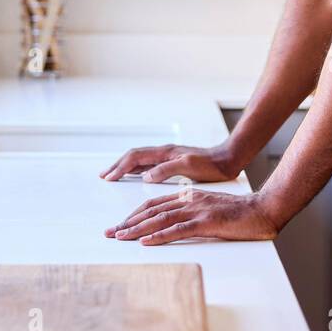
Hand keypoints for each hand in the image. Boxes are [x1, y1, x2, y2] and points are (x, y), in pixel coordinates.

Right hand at [99, 141, 239, 183]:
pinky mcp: (173, 163)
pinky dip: (137, 170)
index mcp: (165, 153)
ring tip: (114, 174)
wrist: (227, 159)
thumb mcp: (189, 167)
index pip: (135, 158)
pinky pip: (148, 165)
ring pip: (140, 160)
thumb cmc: (211, 165)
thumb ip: (166, 170)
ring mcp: (168, 157)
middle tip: (103, 175)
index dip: (120, 167)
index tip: (108, 177)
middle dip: (117, 165)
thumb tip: (146, 176)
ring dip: (125, 167)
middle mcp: (164, 153)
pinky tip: (136, 176)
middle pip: (134, 157)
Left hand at [104, 188, 280, 244]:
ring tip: (120, 237)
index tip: (120, 225)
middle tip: (110, 233)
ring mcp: (197, 210)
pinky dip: (159, 236)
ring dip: (137, 229)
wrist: (263, 210)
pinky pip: (178, 229)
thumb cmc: (240, 214)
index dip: (135, 215)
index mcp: (189, 196)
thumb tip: (176, 225)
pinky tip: (146, 241)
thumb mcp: (211, 209)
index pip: (154, 204)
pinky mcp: (206, 222)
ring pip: (160, 219)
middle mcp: (189, 200)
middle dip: (128, 223)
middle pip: (151, 211)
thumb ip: (193, 213)